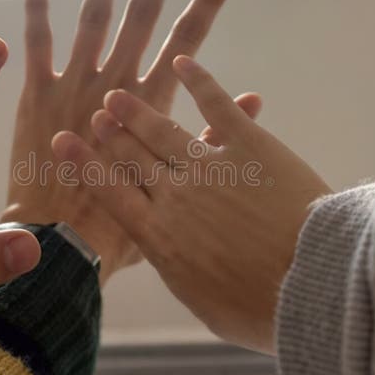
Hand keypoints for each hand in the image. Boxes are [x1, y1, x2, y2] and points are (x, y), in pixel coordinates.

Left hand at [1, 0, 236, 282]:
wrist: (63, 246)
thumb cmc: (124, 222)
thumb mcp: (182, 183)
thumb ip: (217, 136)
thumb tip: (254, 98)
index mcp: (154, 106)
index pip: (188, 44)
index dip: (207, 2)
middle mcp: (117, 87)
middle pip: (144, 17)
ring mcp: (75, 88)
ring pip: (94, 19)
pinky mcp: (36, 97)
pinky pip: (37, 44)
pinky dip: (36, 8)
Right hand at [52, 56, 330, 352]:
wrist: (312, 283)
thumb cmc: (262, 310)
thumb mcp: (206, 306)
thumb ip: (184, 274)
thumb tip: (178, 261)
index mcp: (160, 237)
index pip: (109, 192)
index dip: (85, 164)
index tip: (62, 141)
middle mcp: (175, 195)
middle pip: (131, 156)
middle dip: (110, 133)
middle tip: (96, 113)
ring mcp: (211, 166)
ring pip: (162, 130)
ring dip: (138, 110)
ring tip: (119, 94)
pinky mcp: (250, 145)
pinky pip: (217, 106)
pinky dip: (200, 82)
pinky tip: (184, 64)